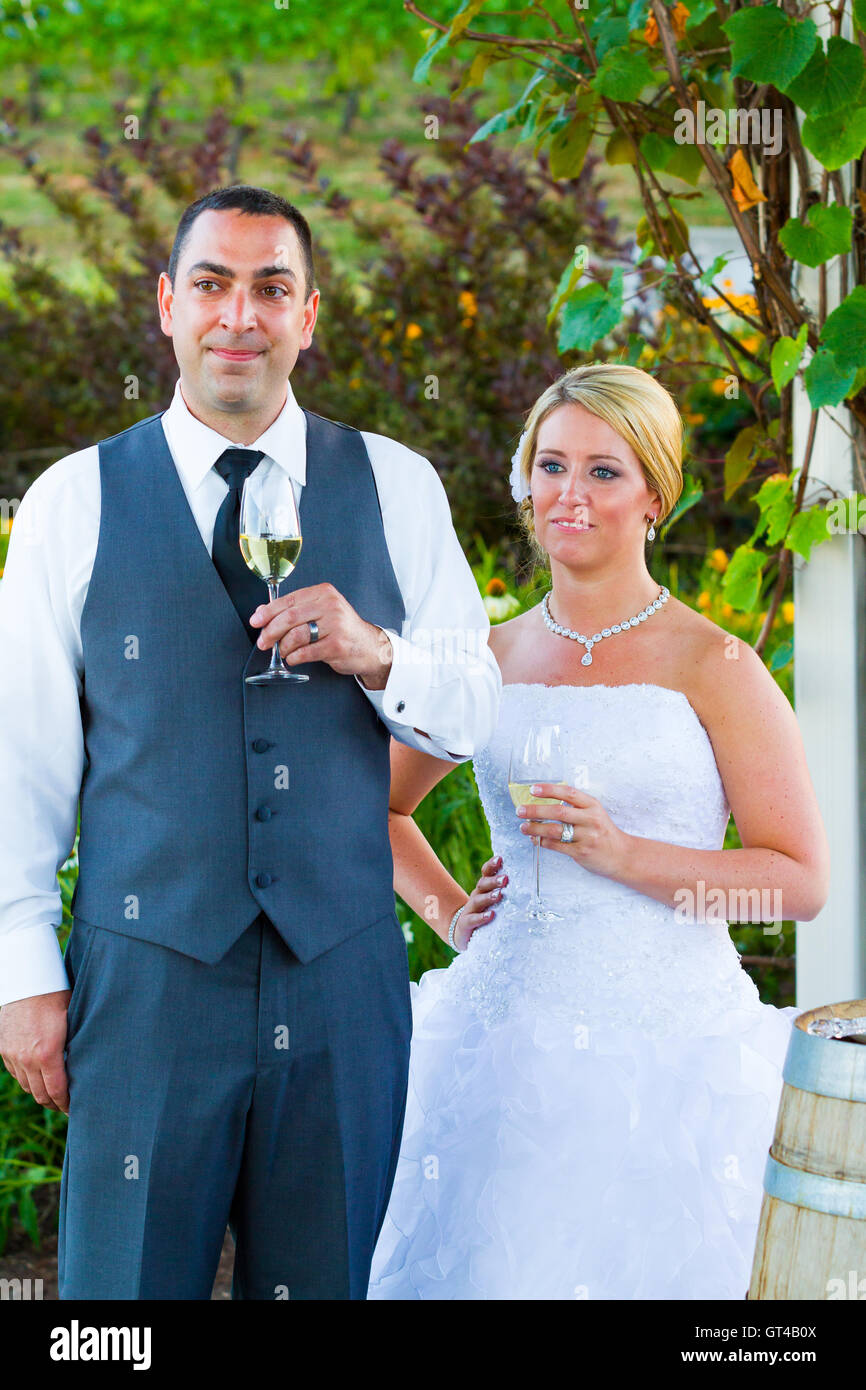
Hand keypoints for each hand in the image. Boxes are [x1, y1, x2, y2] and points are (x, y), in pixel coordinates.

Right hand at [0, 990, 72, 1113]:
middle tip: (67, 1105)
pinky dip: (28, 1080)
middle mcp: (27, 1058)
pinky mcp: (4, 1050)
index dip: (66, 1104)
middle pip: (40, 1095)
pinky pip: (16, 1074)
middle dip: (55, 1103)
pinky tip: (39, 1078)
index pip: (57, 1091)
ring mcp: (13, 1055)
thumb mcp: (73, 1022)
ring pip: (27, 1086)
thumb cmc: (57, 998)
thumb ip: (75, 1048)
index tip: (75, 1108)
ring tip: (54, 1094)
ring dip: (40, 1093)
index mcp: (47, 1053)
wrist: (27, 981)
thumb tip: (88, 1068)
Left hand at [249, 582, 393, 687]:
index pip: (289, 600)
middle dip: (271, 631)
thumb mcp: (320, 612)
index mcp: (324, 593)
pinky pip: (306, 652)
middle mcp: (331, 606)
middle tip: (263, 642)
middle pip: (290, 617)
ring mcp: (335, 626)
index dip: (268, 612)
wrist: (370, 646)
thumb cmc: (341, 629)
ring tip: (282, 651)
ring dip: (283, 646)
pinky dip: (294, 657)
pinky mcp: (337, 645)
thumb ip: (293, 609)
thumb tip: (261, 612)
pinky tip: (293, 658)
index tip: (256, 621)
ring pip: (296, 635)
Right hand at [451, 855, 507, 950]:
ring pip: (477, 900)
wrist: (464, 932)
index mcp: (484, 888)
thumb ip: (508, 893)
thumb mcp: (496, 903)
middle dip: (494, 881)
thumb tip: (532, 885)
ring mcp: (470, 909)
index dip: (491, 865)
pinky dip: (481, 917)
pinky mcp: (465, 923)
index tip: (500, 859)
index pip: (486, 873)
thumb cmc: (486, 914)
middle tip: (505, 879)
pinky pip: (472, 919)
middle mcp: (476, 896)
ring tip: (499, 895)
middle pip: (483, 884)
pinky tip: (491, 915)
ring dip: (488, 897)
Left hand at [517, 784, 629, 878]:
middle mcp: (590, 819)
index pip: (568, 793)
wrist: (622, 855)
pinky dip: (543, 842)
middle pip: (558, 812)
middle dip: (535, 811)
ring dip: (535, 828)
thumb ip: (575, 807)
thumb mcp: (595, 813)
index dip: (549, 789)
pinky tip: (535, 839)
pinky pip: (557, 846)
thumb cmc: (604, 832)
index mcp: (593, 805)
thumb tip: (544, 802)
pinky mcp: (582, 852)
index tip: (532, 789)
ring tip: (523, 827)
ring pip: (555, 830)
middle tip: (520, 810)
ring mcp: (587, 836)